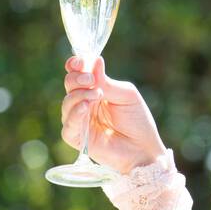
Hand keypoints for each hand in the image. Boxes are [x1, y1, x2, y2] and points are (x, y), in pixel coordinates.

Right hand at [62, 55, 167, 175]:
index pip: (78, 74)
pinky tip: (85, 108)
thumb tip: (95, 61)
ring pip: (67, 103)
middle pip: (70, 86)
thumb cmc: (137, 120)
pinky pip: (68, 125)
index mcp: (96, 90)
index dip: (75, 66)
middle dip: (77, 79)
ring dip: (79, 96)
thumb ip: (107, 82)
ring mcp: (79, 121)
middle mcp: (85, 103)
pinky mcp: (77, 138)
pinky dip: (74, 115)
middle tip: (91, 80)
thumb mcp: (126, 95)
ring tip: (96, 95)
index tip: (79, 62)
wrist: (143, 148)